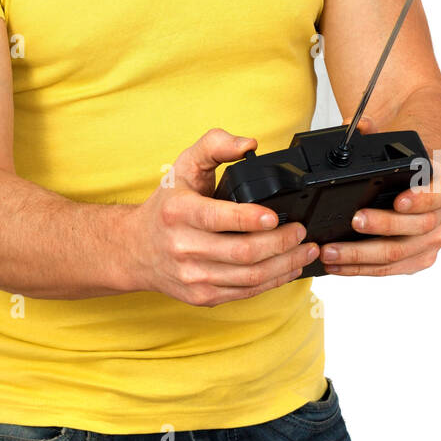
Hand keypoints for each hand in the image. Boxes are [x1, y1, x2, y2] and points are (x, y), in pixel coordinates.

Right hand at [127, 128, 320, 305]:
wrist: (135, 249)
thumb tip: (248, 144)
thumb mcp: (184, 165)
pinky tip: (288, 268)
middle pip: (242, 253)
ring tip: (305, 250)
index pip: (218, 219)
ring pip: (249, 277)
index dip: (250, 220)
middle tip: (301, 231)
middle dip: (281, 243)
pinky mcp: (202, 296)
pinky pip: (245, 293)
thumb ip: (215, 145)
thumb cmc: (166, 205)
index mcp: (178, 212)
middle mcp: (183, 247)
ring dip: (284, 265)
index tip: (275, 216)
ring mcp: (193, 276)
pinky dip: (273, 281)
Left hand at [319, 117, 440, 276]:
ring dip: (363, 255)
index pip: (440, 193)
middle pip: (416, 227)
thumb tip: (356, 125)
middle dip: (382, 226)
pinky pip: (391, 269)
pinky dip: (362, 269)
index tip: (398, 201)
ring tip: (332, 252)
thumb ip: (373, 131)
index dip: (421, 199)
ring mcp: (431, 240)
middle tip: (353, 221)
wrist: (417, 183)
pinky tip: (338, 266)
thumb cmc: (403, 165)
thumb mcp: (393, 143)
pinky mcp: (417, 258)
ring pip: (400, 253)